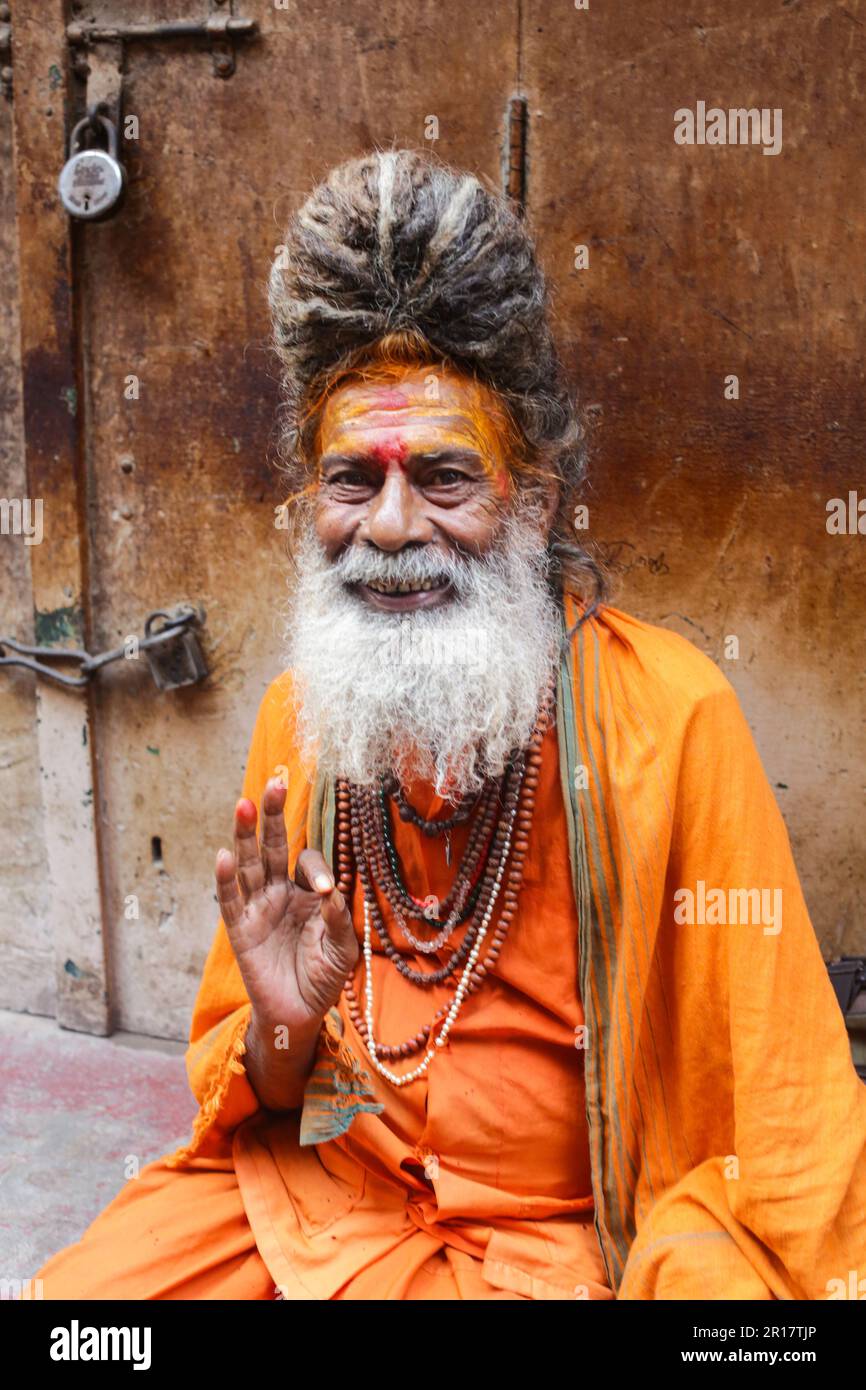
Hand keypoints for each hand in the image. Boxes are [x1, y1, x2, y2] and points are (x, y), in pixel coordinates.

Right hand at [215, 777, 357, 1040]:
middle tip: (276, 783)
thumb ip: (337, 920)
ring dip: (246, 835)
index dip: (316, 869)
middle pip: (273, 847)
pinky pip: (230, 901)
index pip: (308, 862)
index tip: (324, 891)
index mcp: (308, 892)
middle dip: (274, 816)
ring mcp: (258, 908)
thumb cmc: (323, 978)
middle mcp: (281, 892)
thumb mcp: (341, 949)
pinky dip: (226, 880)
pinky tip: (224, 855)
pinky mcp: (240, 929)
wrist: (299, 1015)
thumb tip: (331, 890)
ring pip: (249, 864)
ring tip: (244, 804)